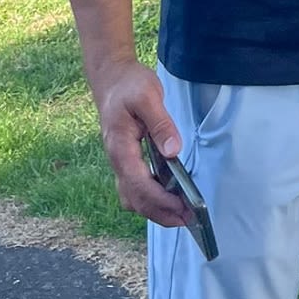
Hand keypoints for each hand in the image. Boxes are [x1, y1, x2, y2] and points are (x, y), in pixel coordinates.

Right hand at [93, 59, 192, 226]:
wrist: (111, 78)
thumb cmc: (129, 85)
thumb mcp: (148, 96)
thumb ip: (161, 124)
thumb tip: (173, 151)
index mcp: (120, 147)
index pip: (139, 184)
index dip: (161, 201)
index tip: (182, 208)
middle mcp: (117, 160)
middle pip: (134, 199)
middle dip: (160, 213)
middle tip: (187, 219)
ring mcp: (120, 162)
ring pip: (132, 198)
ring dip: (154, 210)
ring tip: (180, 214)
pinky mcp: (126, 160)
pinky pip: (134, 188)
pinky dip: (150, 199)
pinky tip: (168, 197)